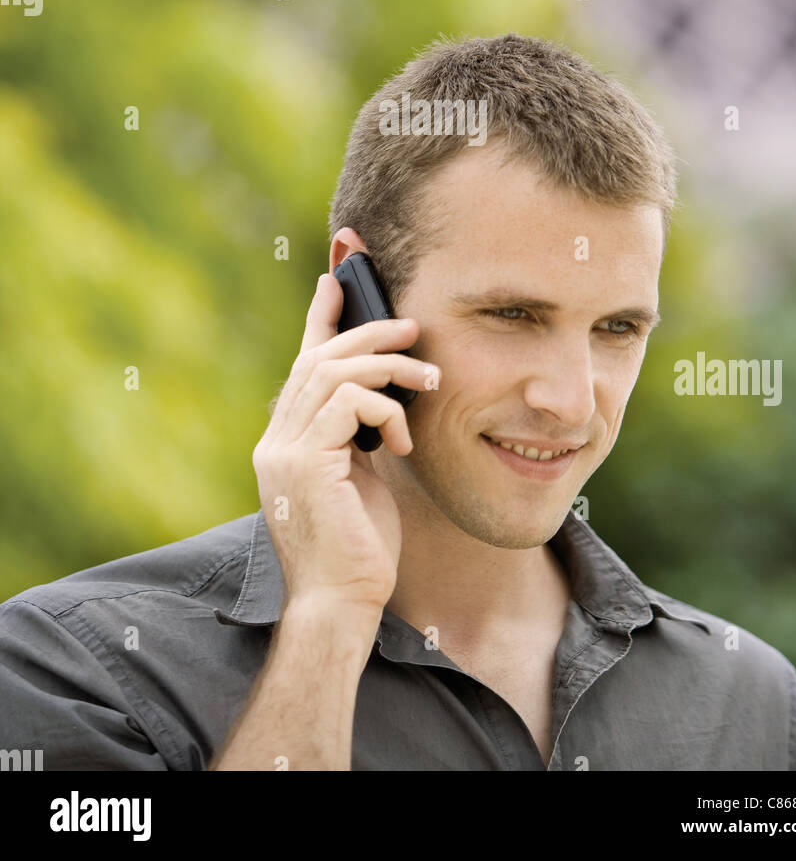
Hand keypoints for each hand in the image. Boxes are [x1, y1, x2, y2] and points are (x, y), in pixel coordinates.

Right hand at [253, 272, 438, 618]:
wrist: (341, 606)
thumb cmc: (359, 549)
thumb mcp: (359, 479)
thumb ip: (357, 437)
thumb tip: (380, 400)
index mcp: (285, 442)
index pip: (301, 366)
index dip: (319, 320)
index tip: (335, 281)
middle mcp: (275, 441)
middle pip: (318, 360)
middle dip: (366, 332)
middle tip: (411, 326)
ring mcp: (283, 451)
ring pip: (333, 373)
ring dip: (388, 366)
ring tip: (428, 376)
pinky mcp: (304, 464)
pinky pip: (346, 404)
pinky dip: (384, 409)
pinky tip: (403, 438)